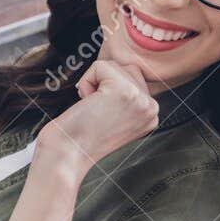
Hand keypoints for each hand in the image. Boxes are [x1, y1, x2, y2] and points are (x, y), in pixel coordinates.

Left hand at [35, 59, 159, 174]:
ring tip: (93, 109)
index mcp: (151, 115)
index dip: (108, 92)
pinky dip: (85, 81)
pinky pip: (100, 66)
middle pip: (126, 69)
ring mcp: (140, 99)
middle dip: (103, 85)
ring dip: (94, 83)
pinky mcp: (123, 90)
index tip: (101, 116)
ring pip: (113, 66)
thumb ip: (126, 97)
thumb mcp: (115, 116)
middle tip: (95, 113)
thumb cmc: (80, 137)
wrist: (67, 154)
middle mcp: (152, 108)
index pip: (133, 79)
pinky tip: (87, 104)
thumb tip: (121, 69)